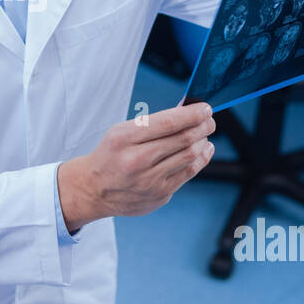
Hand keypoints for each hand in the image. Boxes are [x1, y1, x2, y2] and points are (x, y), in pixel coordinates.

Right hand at [57, 102, 215, 231]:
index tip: (205, 108)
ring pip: (189, 156)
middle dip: (202, 126)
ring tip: (205, 134)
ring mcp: (149, 181)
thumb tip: (186, 111)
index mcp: (124, 138)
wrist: (93, 190)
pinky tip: (203, 150)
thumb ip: (153, 123)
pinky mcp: (159, 195)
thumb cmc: (110, 155)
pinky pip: (188, 174)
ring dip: (203, 142)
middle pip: (183, 139)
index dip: (192, 114)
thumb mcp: (121, 131)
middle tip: (209, 120)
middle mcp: (136, 160)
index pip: (168, 122)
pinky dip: (200, 159)